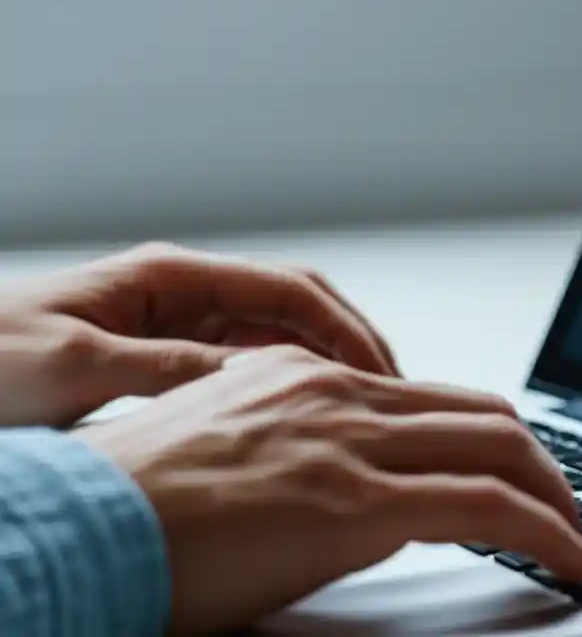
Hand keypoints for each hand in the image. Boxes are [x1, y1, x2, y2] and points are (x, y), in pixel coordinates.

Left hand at [0, 242, 397, 426]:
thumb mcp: (77, 366)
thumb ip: (169, 369)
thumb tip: (255, 381)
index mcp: (170, 278)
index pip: (287, 290)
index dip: (343, 328)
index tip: (380, 371)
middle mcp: (182, 296)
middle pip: (295, 307)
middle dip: (349, 344)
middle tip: (391, 392)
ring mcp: (176, 327)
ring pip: (276, 338)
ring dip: (323, 366)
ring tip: (362, 408)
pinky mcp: (164, 363)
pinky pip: (245, 368)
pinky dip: (284, 387)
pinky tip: (303, 418)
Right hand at [76, 346, 581, 634]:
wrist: (71, 528)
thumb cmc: (125, 508)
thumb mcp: (218, 449)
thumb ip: (287, 447)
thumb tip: (333, 482)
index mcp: (302, 376)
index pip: (427, 396)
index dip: (486, 435)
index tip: (511, 470)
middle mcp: (335, 393)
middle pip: (480, 413)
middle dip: (537, 459)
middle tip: (562, 501)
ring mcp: (349, 442)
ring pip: (498, 447)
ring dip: (553, 492)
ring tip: (575, 533)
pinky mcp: (356, 503)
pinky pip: (487, 507)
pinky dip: (545, 530)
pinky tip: (568, 558)